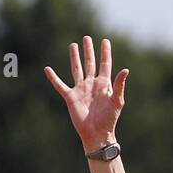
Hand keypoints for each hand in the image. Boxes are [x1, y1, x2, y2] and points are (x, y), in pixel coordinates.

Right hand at [44, 36, 127, 151]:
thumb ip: (120, 85)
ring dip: (75, 57)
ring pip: (77, 69)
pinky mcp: (71, 97)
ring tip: (73, 45)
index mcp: (104, 84)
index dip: (105, 53)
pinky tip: (47, 69)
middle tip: (87, 38)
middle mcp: (92, 85)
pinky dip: (53, 77)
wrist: (97, 134)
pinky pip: (60, 85)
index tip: (105, 41)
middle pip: (90, 63)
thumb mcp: (117, 101)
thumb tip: (126, 69)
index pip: (105, 64)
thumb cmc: (109, 120)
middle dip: (89, 51)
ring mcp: (81, 90)